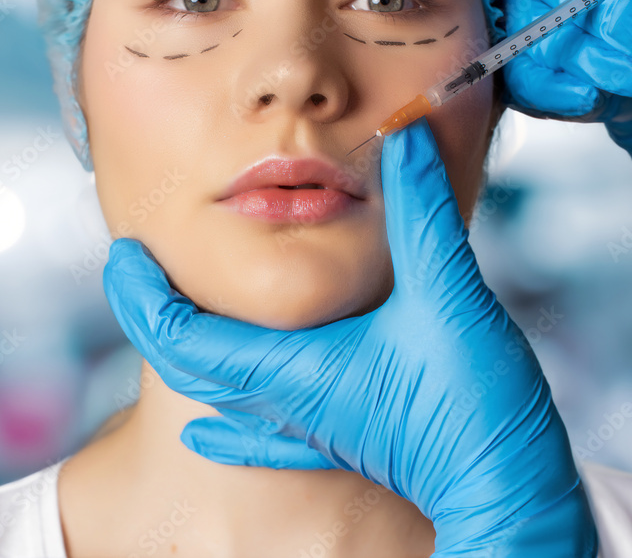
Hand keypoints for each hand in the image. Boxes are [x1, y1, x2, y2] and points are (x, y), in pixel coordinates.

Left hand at [102, 118, 597, 555]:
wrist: (509, 491)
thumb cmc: (476, 407)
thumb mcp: (449, 293)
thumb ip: (421, 212)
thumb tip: (400, 139)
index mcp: (293, 365)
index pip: (180, 337)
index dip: (141, 296)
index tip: (122, 252)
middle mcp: (288, 399)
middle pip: (187, 363)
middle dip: (151, 315)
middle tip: (134, 269)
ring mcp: (309, 425)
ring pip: (220, 392)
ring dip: (186, 349)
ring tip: (172, 311)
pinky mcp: (338, 440)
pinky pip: (259, 436)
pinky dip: (224, 422)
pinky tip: (205, 431)